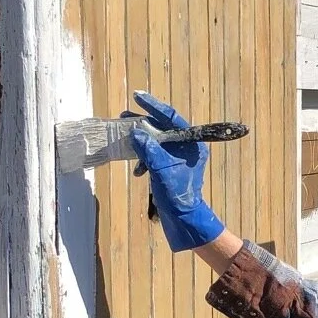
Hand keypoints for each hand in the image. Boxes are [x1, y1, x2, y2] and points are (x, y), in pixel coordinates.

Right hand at [129, 90, 225, 251]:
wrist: (183, 220)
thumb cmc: (178, 196)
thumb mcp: (161, 170)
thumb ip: (149, 150)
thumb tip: (136, 132)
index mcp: (192, 143)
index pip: (172, 118)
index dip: (154, 106)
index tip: (138, 96)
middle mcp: (187, 147)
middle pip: (164, 127)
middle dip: (144, 122)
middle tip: (125, 115)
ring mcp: (179, 157)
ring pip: (157, 141)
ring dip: (141, 140)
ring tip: (125, 134)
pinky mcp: (170, 168)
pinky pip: (155, 155)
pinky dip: (144, 157)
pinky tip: (137, 169)